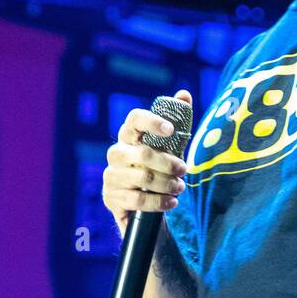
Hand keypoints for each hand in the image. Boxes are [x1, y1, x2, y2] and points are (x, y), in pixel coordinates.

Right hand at [101, 90, 192, 237]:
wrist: (142, 203)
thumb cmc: (158, 168)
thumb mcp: (170, 147)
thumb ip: (177, 121)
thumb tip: (184, 94)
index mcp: (129, 135)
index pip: (135, 119)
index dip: (152, 122)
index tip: (171, 130)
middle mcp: (116, 152)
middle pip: (144, 153)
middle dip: (169, 162)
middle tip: (185, 169)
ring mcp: (111, 175)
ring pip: (142, 177)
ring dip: (166, 183)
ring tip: (180, 187)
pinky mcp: (111, 197)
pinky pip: (137, 199)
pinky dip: (158, 202)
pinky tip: (171, 201)